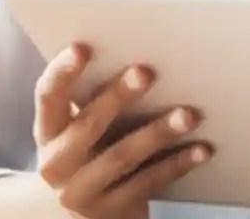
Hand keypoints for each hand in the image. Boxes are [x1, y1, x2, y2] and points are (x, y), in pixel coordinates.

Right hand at [32, 44, 212, 218]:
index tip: (82, 47)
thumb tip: (144, 52)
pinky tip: (202, 149)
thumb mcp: (81, 128)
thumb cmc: (91, 151)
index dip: (62, 72)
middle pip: (88, 124)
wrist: (82, 214)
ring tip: (190, 114)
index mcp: (48, 131)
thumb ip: (98, 97)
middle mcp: (57, 163)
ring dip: (159, 132)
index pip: (48, 96)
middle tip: (146, 72)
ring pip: (122, 156)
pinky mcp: (111, 212)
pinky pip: (148, 183)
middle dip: (118, 96)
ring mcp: (82, 192)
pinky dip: (178, 164)